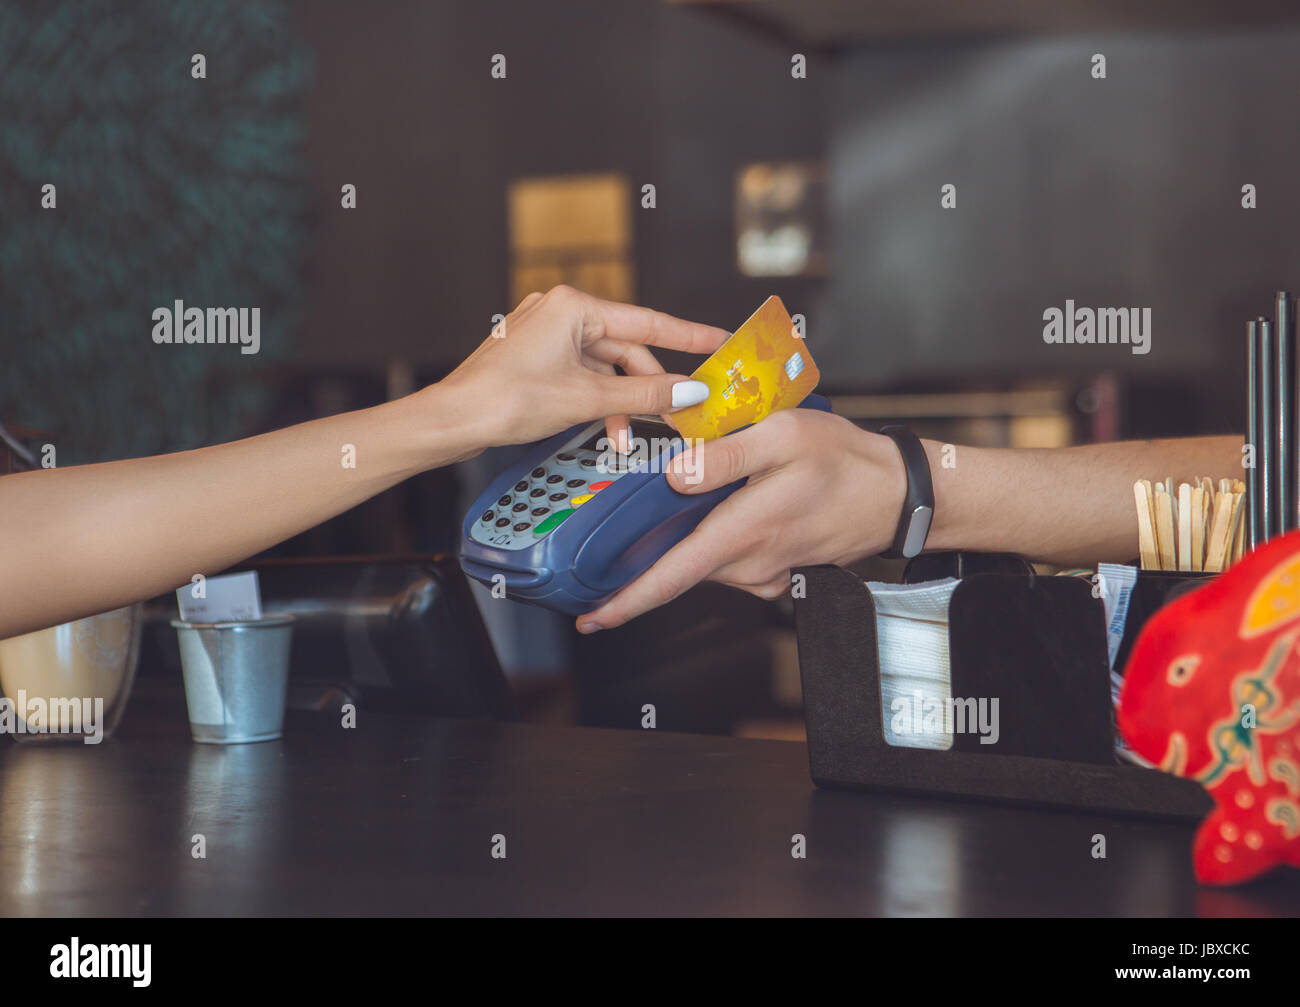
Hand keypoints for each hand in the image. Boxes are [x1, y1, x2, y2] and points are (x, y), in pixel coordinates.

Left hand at [437, 286, 724, 451]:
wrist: (452, 421)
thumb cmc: (505, 401)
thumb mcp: (586, 398)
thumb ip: (644, 393)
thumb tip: (689, 391)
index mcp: (575, 306)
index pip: (648, 322)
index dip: (688, 336)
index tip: (719, 341)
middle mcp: (561, 311)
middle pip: (625, 349)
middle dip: (646, 389)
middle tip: (674, 417)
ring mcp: (547, 333)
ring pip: (604, 367)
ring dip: (618, 402)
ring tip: (623, 438)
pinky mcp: (537, 357)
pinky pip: (582, 374)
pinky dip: (597, 400)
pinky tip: (603, 426)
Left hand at [575, 409, 907, 631]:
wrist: (899, 494)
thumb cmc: (846, 462)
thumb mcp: (783, 436)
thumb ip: (724, 455)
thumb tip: (675, 475)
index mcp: (741, 533)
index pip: (671, 578)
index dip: (627, 602)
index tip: (592, 619)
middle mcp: (749, 563)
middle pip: (681, 561)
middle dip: (655, 543)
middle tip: (643, 510)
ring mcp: (764, 571)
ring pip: (706, 555)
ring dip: (695, 531)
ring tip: (712, 488)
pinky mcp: (775, 570)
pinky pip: (731, 556)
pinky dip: (721, 535)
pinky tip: (740, 502)